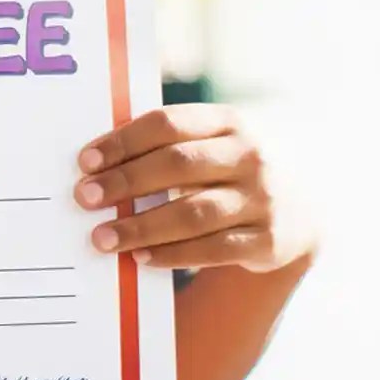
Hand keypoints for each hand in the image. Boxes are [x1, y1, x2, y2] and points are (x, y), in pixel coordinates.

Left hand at [73, 104, 310, 272]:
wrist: (294, 213)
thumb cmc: (225, 172)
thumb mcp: (208, 147)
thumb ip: (161, 147)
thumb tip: (92, 164)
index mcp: (227, 122)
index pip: (168, 123)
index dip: (124, 141)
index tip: (85, 162)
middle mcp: (250, 156)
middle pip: (177, 164)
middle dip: (125, 181)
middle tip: (85, 198)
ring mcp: (262, 198)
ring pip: (192, 213)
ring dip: (141, 226)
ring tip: (102, 237)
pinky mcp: (267, 240)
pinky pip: (212, 250)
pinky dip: (172, 254)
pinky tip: (140, 257)